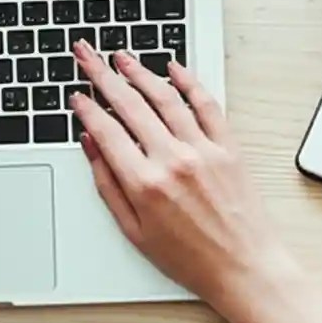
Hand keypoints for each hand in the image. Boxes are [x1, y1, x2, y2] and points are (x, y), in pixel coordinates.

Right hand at [69, 41, 293, 309]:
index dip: (87, 108)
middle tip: (86, 54)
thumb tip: (90, 147)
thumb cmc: (190, 258)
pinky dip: (188, 82)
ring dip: (139, 71)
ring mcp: (203, 150)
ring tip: (121, 56)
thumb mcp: (134, 231)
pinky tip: (173, 67)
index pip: (106, 131)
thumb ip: (108, 185)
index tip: (76, 95)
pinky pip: (206, 104)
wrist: (244, 268)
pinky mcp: (228, 147)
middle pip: (130, 105)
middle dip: (102, 74)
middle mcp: (173, 160)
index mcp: (144, 183)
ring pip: (165, 97)